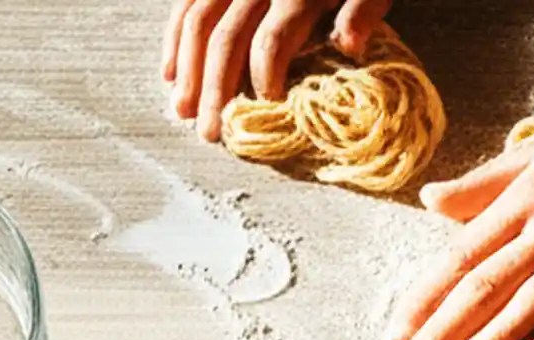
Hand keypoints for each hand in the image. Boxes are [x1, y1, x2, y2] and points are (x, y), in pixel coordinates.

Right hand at [161, 0, 391, 141]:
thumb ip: (363, 12)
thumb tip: (349, 46)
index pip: (272, 40)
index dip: (264, 78)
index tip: (263, 111)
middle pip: (227, 38)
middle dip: (215, 88)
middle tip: (209, 132)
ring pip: (199, 22)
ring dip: (188, 69)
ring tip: (182, 111)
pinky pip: (188, 3)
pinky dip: (175, 38)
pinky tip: (170, 73)